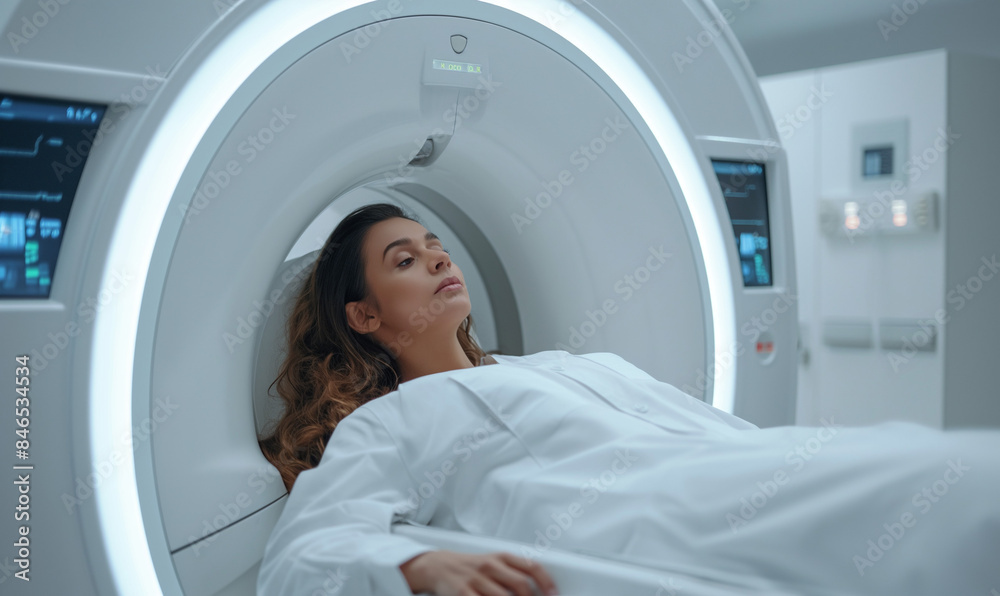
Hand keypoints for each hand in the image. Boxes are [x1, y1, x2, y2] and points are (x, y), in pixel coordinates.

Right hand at [399, 549, 558, 595]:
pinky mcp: (462, 592)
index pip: (531, 567)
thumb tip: (537, 589)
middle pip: (521, 586)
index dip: (546, 582)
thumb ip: (513, 573)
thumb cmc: (471, 567)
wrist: (438, 566)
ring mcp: (476, 580)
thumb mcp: (493, 563)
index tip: (554, 594)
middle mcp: (490, 566)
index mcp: (501, 557)